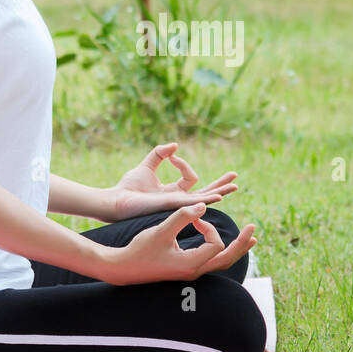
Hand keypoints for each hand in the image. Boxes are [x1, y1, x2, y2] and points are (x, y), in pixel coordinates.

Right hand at [98, 203, 256, 285]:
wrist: (123, 268)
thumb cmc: (140, 250)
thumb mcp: (161, 231)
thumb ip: (182, 216)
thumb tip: (203, 206)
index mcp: (191, 264)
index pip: (215, 243)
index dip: (208, 226)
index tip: (193, 217)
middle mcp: (194, 271)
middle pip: (228, 259)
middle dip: (242, 243)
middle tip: (254, 229)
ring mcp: (191, 272)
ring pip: (221, 262)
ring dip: (236, 248)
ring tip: (250, 239)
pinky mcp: (185, 269)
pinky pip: (212, 262)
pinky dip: (223, 251)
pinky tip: (225, 244)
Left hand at [107, 141, 238, 221]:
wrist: (117, 200)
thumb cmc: (128, 187)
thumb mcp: (147, 166)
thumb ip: (159, 154)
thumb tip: (174, 145)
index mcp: (173, 192)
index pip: (190, 177)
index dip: (183, 163)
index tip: (171, 156)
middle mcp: (178, 200)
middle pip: (205, 192)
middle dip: (220, 184)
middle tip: (235, 177)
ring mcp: (177, 205)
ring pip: (204, 198)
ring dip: (219, 191)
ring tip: (235, 186)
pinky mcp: (172, 206)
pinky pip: (193, 202)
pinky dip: (207, 198)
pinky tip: (218, 196)